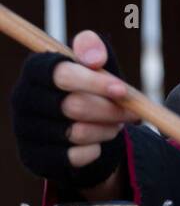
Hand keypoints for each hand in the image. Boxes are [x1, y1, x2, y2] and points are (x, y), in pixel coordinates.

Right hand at [11, 30, 135, 188]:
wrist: (79, 121)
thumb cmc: (87, 83)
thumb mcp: (93, 60)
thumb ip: (93, 48)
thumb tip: (95, 59)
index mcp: (35, 69)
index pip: (62, 75)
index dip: (95, 82)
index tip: (122, 90)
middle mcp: (23, 98)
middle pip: (74, 106)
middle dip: (111, 110)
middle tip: (131, 111)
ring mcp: (25, 130)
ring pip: (78, 133)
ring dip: (107, 129)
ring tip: (115, 123)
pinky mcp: (34, 157)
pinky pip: (75, 157)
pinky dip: (95, 149)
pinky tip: (98, 142)